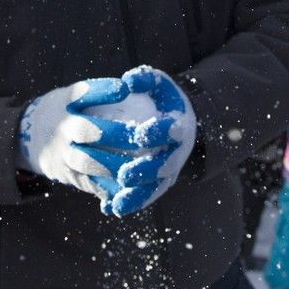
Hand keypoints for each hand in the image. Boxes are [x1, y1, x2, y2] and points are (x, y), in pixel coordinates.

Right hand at [17, 66, 195, 215]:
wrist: (30, 138)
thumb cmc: (66, 111)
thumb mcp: (73, 96)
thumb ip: (98, 94)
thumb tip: (133, 86)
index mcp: (65, 103)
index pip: (82, 93)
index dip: (103, 90)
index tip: (125, 88)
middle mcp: (62, 128)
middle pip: (86, 130)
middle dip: (115, 133)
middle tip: (141, 134)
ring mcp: (63, 154)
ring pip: (87, 162)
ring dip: (114, 164)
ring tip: (140, 165)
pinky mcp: (69, 176)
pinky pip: (91, 184)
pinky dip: (110, 188)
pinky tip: (131, 187)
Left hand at [96, 66, 196, 217]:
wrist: (178, 121)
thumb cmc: (162, 99)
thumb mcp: (158, 84)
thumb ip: (145, 80)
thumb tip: (127, 80)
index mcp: (179, 127)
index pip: (171, 131)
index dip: (157, 132)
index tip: (141, 133)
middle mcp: (177, 153)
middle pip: (164, 166)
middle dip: (145, 171)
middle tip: (125, 175)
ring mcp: (169, 171)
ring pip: (154, 188)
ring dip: (136, 197)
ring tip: (117, 203)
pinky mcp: (158, 183)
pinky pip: (145, 196)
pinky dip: (129, 203)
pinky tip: (110, 208)